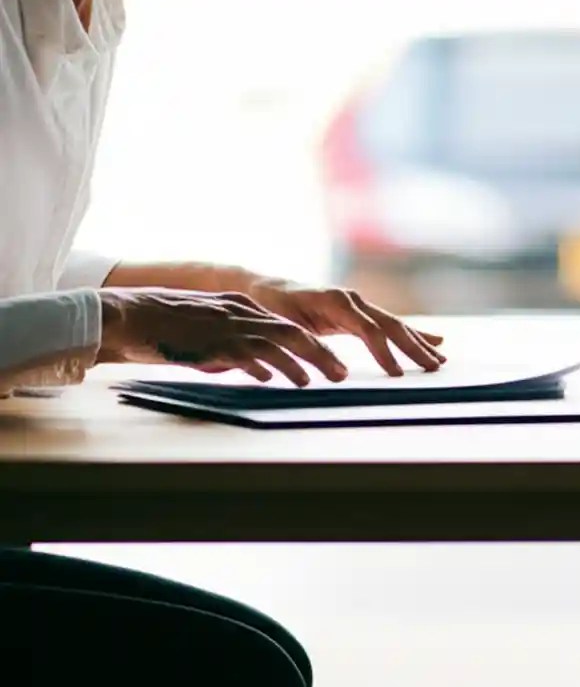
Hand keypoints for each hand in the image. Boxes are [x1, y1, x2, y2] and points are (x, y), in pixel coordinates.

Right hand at [97, 288, 348, 386]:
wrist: (129, 315)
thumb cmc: (167, 326)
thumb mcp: (212, 328)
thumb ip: (240, 347)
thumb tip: (265, 372)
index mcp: (241, 305)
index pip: (287, 324)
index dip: (312, 344)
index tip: (331, 360)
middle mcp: (240, 313)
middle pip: (293, 332)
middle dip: (321, 353)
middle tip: (342, 373)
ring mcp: (228, 326)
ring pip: (279, 342)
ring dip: (303, 363)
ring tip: (321, 381)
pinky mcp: (213, 342)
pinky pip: (247, 355)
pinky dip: (265, 367)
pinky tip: (276, 381)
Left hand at [246, 279, 444, 376]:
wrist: (262, 288)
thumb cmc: (269, 308)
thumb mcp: (282, 327)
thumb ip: (308, 345)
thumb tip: (337, 372)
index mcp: (335, 301)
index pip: (368, 330)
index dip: (384, 352)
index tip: (397, 375)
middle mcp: (352, 299)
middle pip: (390, 325)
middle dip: (414, 347)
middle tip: (433, 367)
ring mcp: (358, 304)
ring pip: (395, 324)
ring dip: (419, 342)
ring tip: (441, 358)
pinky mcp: (359, 311)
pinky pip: (390, 324)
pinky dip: (413, 333)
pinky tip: (435, 340)